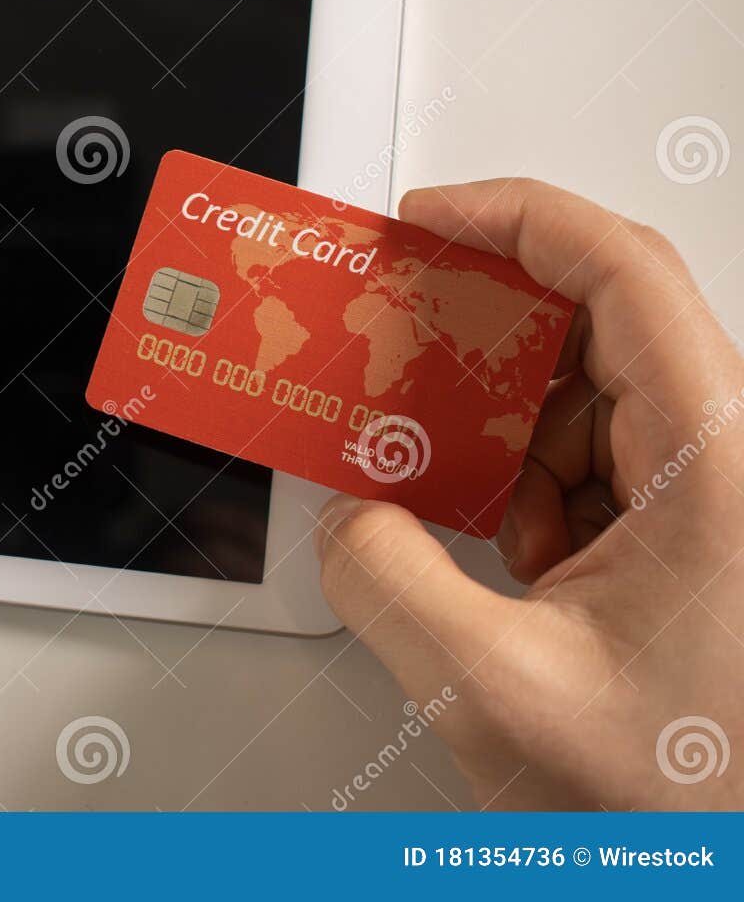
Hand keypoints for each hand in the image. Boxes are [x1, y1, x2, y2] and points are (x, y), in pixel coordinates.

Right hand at [317, 178, 743, 808]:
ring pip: (587, 401)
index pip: (621, 273)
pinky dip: (525, 487)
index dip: (514, 218)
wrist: (737, 866)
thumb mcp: (496, 692)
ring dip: (498, 428)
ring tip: (436, 467)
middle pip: (597, 327)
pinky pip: (590, 468)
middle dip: (481, 331)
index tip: (428, 218)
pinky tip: (494, 539)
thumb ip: (386, 583)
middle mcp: (732, 462)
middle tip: (397, 328)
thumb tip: (349, 520)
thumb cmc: (692, 805)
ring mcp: (716, 500)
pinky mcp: (693, 541)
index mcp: (721, 464)